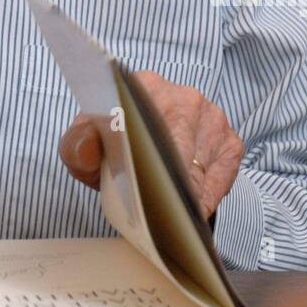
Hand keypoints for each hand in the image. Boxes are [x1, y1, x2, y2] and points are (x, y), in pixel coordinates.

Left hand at [59, 70, 243, 220]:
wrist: (133, 134)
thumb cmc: (110, 139)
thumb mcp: (82, 142)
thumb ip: (77, 146)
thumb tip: (87, 149)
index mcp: (146, 88)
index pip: (152, 129)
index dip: (148, 168)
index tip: (144, 197)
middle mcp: (185, 98)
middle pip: (182, 155)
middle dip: (169, 191)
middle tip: (156, 218)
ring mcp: (212, 118)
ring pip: (203, 172)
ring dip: (188, 198)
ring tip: (169, 214)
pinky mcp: (229, 140)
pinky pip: (223, 178)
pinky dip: (208, 196)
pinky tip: (190, 205)